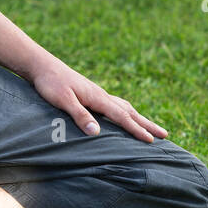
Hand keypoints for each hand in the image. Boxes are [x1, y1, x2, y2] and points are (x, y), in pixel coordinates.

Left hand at [30, 55, 167, 142]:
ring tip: (150, 127)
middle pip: (129, 112)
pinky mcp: (90, 94)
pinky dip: (125, 112)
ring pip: (124, 107)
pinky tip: (123, 115)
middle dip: (146, 124)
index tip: (151, 141)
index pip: (122, 117)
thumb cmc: (50, 84)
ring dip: (138, 118)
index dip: (136, 130)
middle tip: (165, 135)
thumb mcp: (63, 101)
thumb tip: (97, 132)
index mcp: (98, 98)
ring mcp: (97, 94)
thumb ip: (79, 115)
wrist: (42, 66)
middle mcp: (101, 95)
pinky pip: (114, 105)